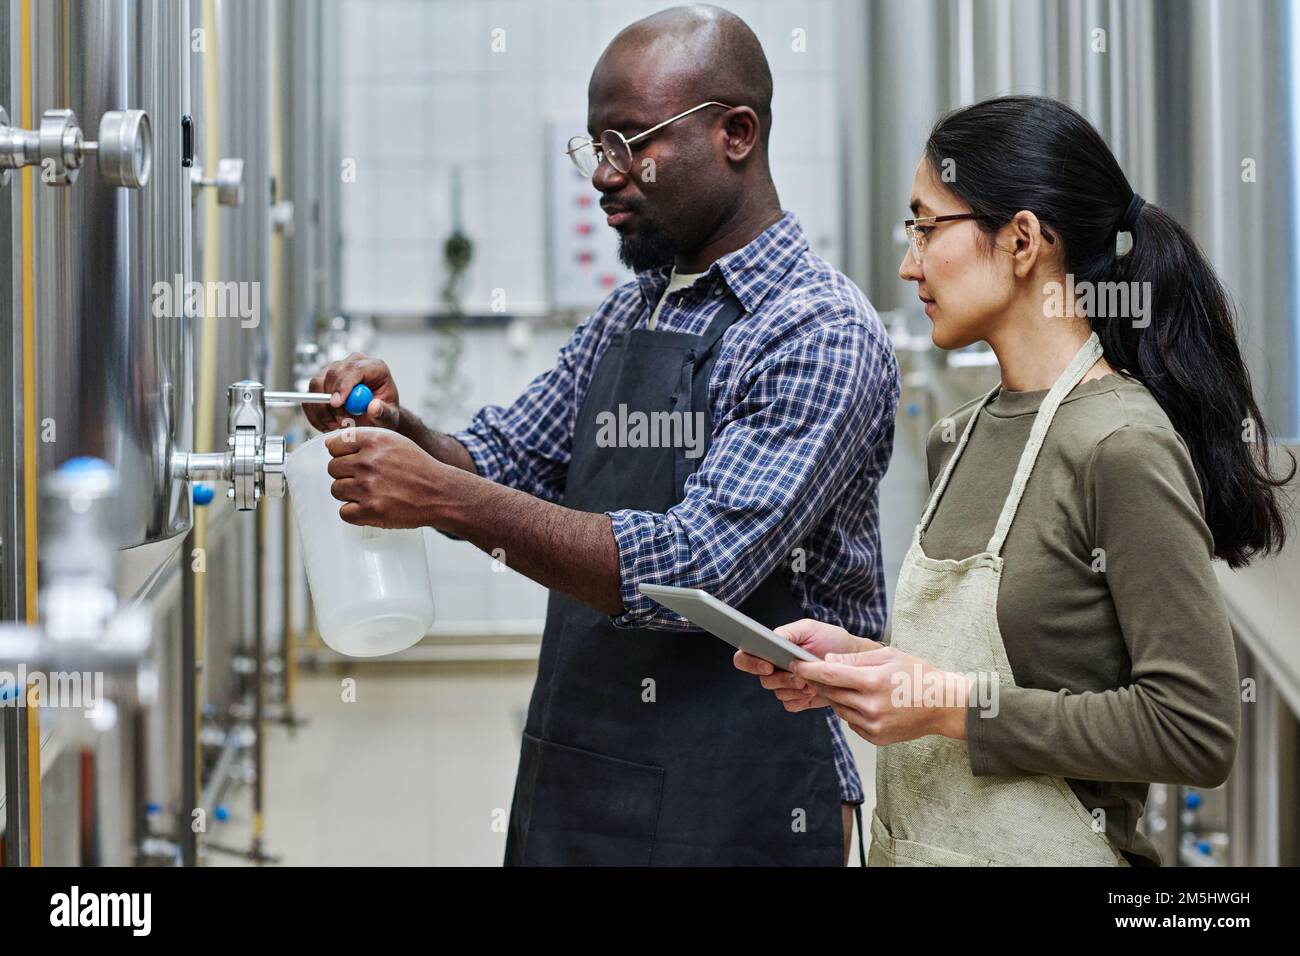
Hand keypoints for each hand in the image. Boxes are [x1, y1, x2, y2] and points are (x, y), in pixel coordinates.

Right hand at [305, 352, 402, 433]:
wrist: (374, 416)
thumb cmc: (383, 412)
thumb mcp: (390, 416)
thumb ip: (383, 412)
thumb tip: (373, 407)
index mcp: (374, 367)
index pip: (354, 369)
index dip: (343, 385)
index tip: (337, 404)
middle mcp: (352, 364)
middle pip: (332, 374)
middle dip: (331, 401)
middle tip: (339, 423)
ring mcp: (334, 370)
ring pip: (316, 384)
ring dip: (322, 409)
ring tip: (336, 426)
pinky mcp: (322, 381)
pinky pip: (309, 396)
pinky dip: (315, 413)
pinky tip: (328, 424)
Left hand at [325, 428, 453, 527]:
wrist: (439, 493)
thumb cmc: (419, 468)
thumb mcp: (395, 442)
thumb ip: (365, 440)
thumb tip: (331, 443)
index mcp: (374, 441)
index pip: (334, 445)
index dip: (341, 454)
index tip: (350, 460)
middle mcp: (368, 462)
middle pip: (332, 468)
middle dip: (346, 474)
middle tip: (365, 479)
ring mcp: (368, 487)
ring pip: (336, 490)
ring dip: (349, 493)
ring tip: (370, 493)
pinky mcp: (371, 511)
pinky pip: (344, 512)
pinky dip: (355, 512)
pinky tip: (370, 507)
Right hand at [733, 618, 881, 712]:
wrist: (853, 661)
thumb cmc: (831, 641)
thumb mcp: (810, 628)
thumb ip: (788, 632)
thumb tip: (771, 637)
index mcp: (772, 649)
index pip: (746, 657)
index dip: (751, 664)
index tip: (768, 666)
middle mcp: (775, 668)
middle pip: (764, 680)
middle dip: (782, 679)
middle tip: (800, 676)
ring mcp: (786, 685)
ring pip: (778, 694)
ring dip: (795, 689)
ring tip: (812, 682)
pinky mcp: (798, 699)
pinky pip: (790, 705)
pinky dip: (801, 700)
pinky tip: (814, 691)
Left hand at [787, 645, 973, 745]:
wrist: (943, 705)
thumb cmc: (918, 676)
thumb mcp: (888, 656)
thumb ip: (855, 660)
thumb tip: (828, 660)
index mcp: (872, 682)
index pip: (829, 674)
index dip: (808, 669)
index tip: (795, 664)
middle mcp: (870, 706)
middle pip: (830, 692)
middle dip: (820, 682)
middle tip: (815, 672)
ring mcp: (872, 724)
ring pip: (839, 708)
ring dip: (837, 697)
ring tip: (850, 686)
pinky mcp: (875, 737)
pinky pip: (851, 722)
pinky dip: (851, 711)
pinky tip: (865, 702)